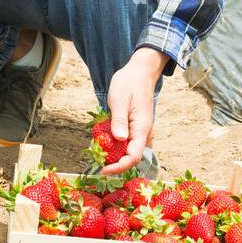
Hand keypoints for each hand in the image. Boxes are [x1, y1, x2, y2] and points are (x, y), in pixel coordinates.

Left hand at [101, 47, 168, 174]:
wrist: (140, 72)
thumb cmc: (129, 83)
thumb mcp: (119, 99)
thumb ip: (119, 120)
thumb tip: (119, 139)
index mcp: (141, 127)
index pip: (133, 156)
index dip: (119, 167)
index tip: (103, 169)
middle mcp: (144, 132)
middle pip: (132, 157)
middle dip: (115, 164)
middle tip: (97, 162)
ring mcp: (141, 130)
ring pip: (130, 151)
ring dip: (115, 156)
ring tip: (99, 152)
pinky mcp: (136, 127)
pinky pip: (128, 142)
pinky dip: (116, 146)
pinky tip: (105, 141)